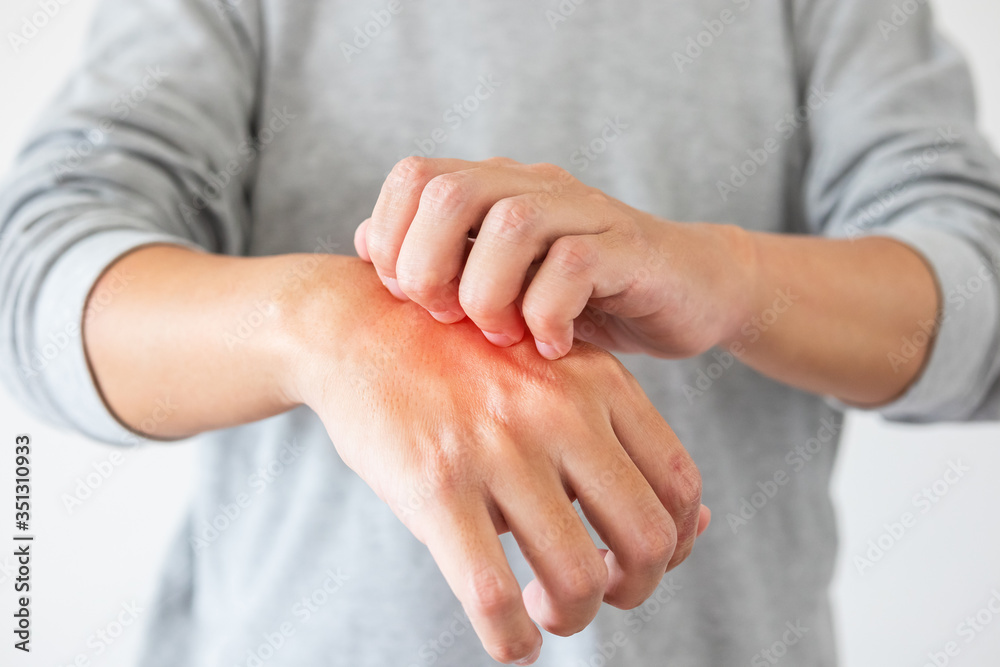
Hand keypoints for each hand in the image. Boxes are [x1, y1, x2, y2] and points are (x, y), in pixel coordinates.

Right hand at [284, 260, 709, 664]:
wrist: (359, 327)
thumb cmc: (463, 361)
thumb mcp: (553, 371)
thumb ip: (618, 438)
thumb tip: (694, 527)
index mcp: (596, 381)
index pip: (679, 484)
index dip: (675, 543)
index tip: (633, 560)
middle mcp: (559, 411)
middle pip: (646, 540)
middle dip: (634, 590)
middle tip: (596, 593)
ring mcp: (498, 448)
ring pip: (577, 578)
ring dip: (571, 619)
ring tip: (542, 609)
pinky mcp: (436, 486)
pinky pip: (493, 595)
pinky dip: (512, 642)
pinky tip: (510, 641)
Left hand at [355, 157, 756, 359]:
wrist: (688, 292)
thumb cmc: (584, 296)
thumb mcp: (502, 282)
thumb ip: (441, 261)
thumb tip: (366, 246)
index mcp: (496, 187)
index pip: (414, 176)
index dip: (393, 237)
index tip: (408, 297)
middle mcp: (534, 187)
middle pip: (449, 191)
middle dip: (429, 266)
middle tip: (449, 318)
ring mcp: (584, 212)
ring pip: (510, 225)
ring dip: (488, 294)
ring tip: (500, 335)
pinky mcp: (628, 248)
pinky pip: (573, 265)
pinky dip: (547, 315)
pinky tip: (552, 345)